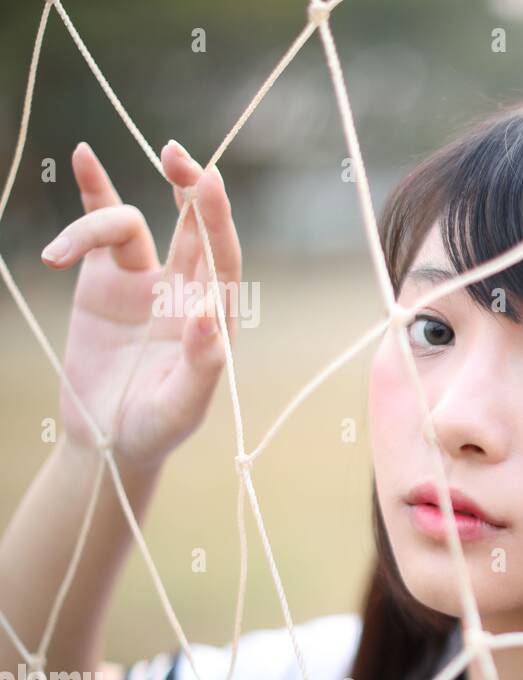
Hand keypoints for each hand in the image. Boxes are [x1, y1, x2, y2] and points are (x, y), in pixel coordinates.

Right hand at [41, 140, 242, 472]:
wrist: (106, 440)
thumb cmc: (154, 429)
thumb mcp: (181, 407)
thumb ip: (201, 365)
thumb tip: (210, 316)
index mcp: (213, 314)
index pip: (223, 256)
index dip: (217, 218)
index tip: (209, 180)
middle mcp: (184, 290)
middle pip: (192, 225)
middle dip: (188, 187)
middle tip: (175, 155)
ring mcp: (144, 281)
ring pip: (129, 227)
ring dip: (94, 224)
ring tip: (57, 256)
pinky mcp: (104, 280)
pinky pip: (101, 228)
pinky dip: (94, 192)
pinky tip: (82, 156)